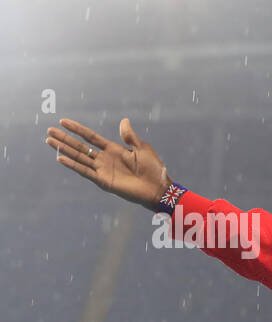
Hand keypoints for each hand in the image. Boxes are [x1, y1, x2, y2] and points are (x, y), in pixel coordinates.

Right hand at [44, 118, 172, 210]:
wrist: (159, 188)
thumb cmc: (154, 169)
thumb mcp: (142, 148)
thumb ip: (129, 136)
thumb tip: (124, 120)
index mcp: (113, 150)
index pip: (90, 137)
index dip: (77, 129)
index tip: (63, 121)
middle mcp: (105, 159)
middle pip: (80, 146)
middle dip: (65, 138)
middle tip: (49, 130)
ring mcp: (103, 170)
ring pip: (79, 157)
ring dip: (64, 149)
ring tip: (49, 141)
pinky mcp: (103, 181)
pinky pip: (85, 171)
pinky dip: (73, 165)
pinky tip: (61, 158)